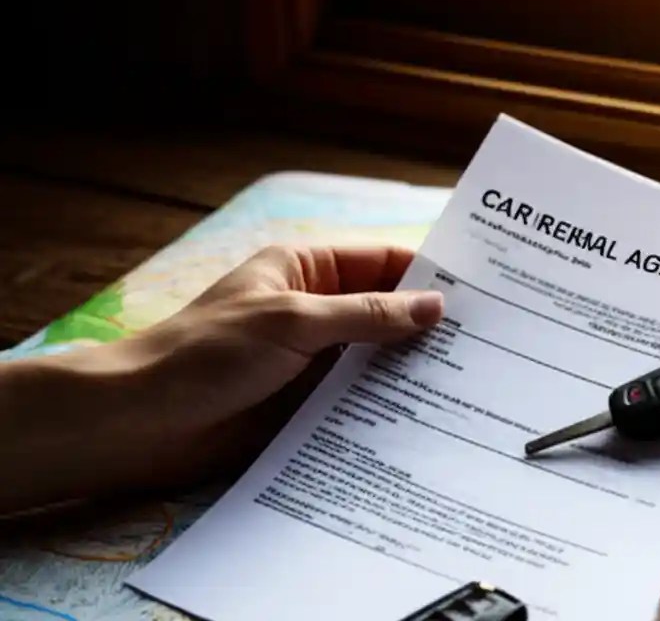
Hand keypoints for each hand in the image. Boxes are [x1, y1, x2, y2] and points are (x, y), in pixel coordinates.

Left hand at [0, 245, 442, 513]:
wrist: (143, 421)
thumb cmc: (208, 354)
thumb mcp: (293, 322)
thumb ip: (368, 315)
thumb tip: (436, 307)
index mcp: (306, 268)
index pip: (384, 260)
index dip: (431, 272)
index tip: (484, 291)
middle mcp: (315, 308)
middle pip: (388, 310)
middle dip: (431, 324)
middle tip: (493, 342)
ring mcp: (314, 357)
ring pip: (379, 357)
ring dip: (415, 368)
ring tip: (475, 381)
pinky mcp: (309, 402)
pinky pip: (361, 398)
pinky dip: (392, 403)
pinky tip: (432, 414)